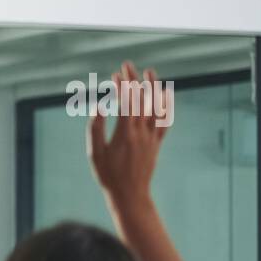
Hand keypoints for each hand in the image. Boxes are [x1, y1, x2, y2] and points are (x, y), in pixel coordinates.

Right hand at [88, 62, 170, 213]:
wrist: (130, 195)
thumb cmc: (108, 176)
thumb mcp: (94, 154)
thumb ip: (96, 129)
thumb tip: (99, 107)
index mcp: (125, 134)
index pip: (126, 103)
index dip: (122, 86)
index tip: (116, 73)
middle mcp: (141, 132)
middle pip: (140, 100)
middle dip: (134, 80)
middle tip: (128, 65)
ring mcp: (151, 137)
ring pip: (155, 107)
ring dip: (152, 87)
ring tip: (149, 72)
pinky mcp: (156, 143)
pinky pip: (165, 121)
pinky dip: (166, 105)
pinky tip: (165, 94)